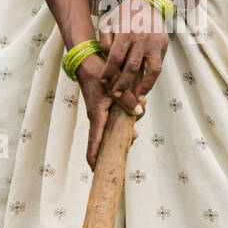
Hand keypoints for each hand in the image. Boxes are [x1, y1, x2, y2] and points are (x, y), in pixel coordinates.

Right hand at [76, 52, 145, 170]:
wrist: (87, 59)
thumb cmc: (98, 71)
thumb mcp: (114, 84)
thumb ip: (127, 99)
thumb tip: (139, 112)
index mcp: (97, 115)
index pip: (94, 141)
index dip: (94, 156)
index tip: (95, 169)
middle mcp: (97, 117)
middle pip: (104, 140)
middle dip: (115, 147)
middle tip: (125, 152)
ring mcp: (100, 112)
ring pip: (111, 129)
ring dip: (123, 131)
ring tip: (136, 127)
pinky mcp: (104, 106)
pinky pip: (113, 120)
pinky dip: (124, 120)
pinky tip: (135, 115)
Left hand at [97, 0, 168, 104]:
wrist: (149, 2)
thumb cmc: (125, 13)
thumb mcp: (109, 21)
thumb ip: (105, 41)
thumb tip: (107, 61)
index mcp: (126, 31)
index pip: (116, 58)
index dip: (109, 72)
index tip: (104, 82)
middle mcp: (142, 38)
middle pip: (131, 67)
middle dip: (122, 84)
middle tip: (116, 95)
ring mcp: (155, 43)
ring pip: (150, 70)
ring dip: (143, 87)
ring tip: (136, 98)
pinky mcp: (164, 45)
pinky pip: (158, 66)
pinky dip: (152, 79)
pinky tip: (145, 88)